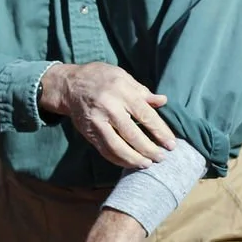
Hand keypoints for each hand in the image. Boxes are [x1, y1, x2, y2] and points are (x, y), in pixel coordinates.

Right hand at [39, 62, 173, 168]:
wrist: (70, 85)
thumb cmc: (100, 77)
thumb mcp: (122, 76)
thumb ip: (142, 91)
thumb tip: (162, 101)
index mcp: (122, 92)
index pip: (145, 115)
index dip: (160, 132)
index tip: (171, 144)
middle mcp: (109, 108)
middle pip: (132, 135)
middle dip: (149, 149)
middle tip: (162, 158)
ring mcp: (97, 122)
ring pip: (117, 147)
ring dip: (134, 159)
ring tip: (147, 164)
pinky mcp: (89, 133)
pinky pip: (105, 151)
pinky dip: (119, 160)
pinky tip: (130, 163)